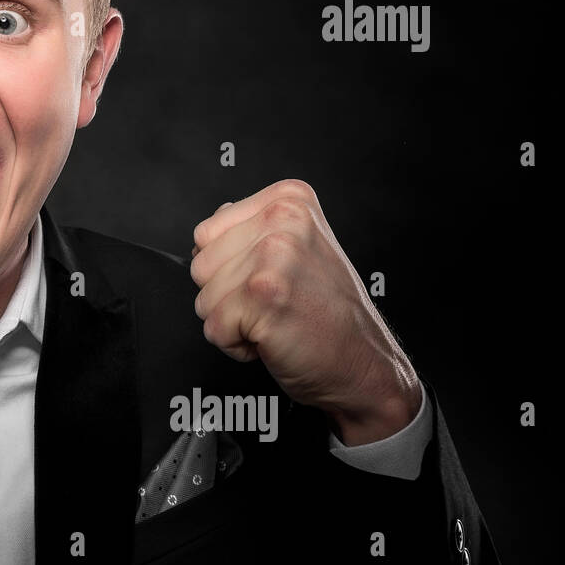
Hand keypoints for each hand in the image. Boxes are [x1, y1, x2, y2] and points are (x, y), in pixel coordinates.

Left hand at [189, 179, 421, 444]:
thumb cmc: (328, 315)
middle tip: (274, 303)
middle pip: (199, 264)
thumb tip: (207, 232)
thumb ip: (251, 232)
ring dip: (231, 321)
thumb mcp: (297, 251)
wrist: (364, 364)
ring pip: (203, 297)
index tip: (269, 280)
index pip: (206, 232)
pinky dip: (236, 345)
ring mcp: (274, 256)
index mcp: (288, 201)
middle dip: (225, 295)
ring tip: (275, 319)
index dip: (227, 269)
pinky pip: (213, 328)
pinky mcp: (264, 295)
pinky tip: (273, 337)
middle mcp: (283, 221)